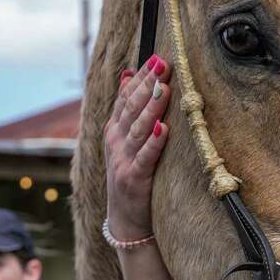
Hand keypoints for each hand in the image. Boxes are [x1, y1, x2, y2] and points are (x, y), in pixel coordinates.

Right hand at [105, 54, 172, 240]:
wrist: (126, 221)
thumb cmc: (132, 175)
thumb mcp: (126, 141)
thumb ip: (128, 110)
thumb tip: (128, 74)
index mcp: (114, 130)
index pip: (125, 97)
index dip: (140, 77)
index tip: (156, 58)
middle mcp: (116, 142)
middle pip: (131, 108)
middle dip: (147, 84)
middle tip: (162, 64)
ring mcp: (123, 160)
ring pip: (138, 128)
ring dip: (151, 107)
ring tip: (164, 88)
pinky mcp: (134, 180)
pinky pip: (145, 158)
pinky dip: (154, 142)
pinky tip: (163, 128)